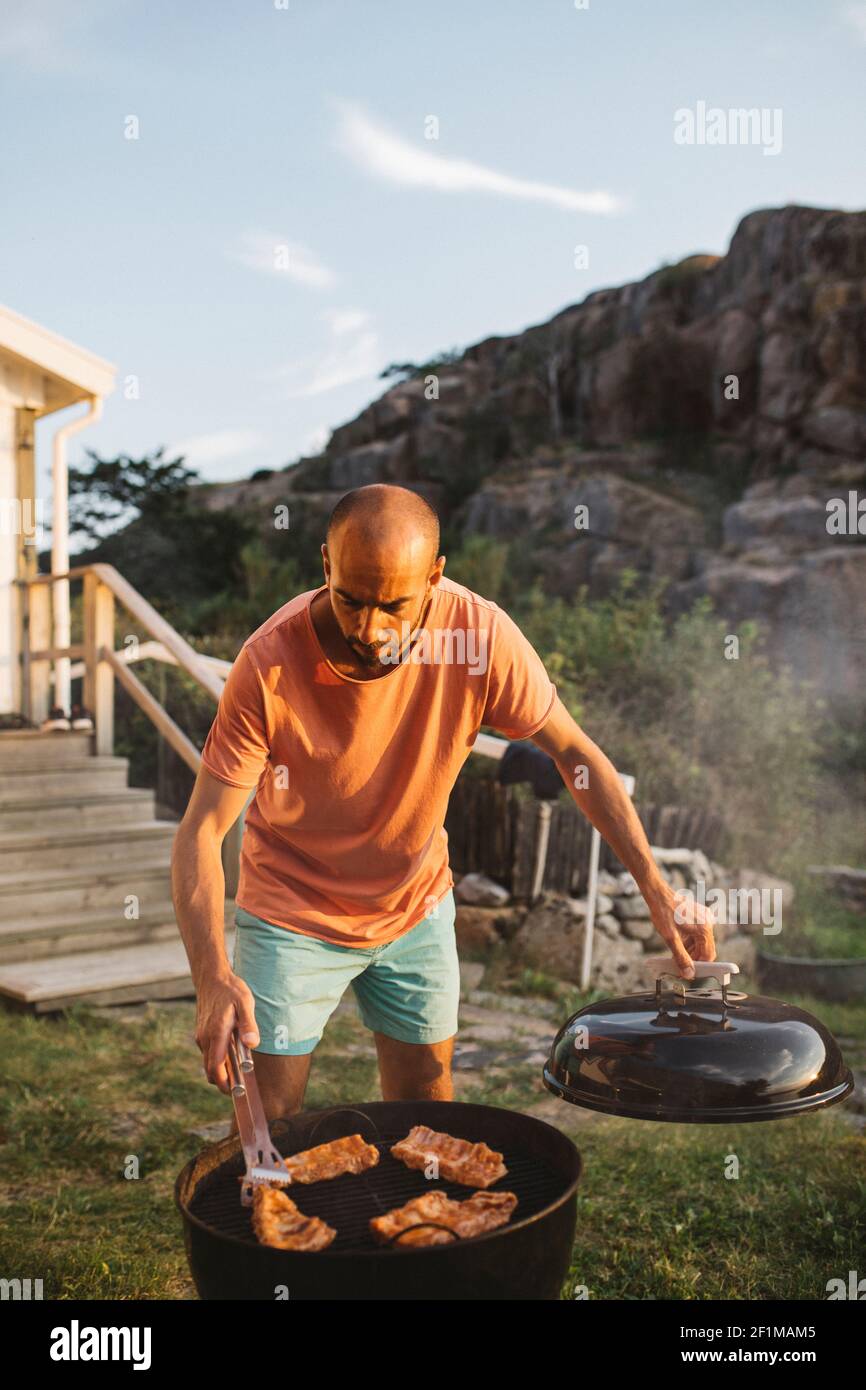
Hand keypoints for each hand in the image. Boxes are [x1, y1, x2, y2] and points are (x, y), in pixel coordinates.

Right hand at [194, 971, 259, 1093]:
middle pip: (210, 1070)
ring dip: (221, 1071)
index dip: (224, 1083)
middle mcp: (205, 1038)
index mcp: (216, 1033)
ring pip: (209, 1062)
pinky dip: (218, 1060)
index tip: (234, 1092)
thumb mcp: (245, 1004)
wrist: (212, 978)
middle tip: (239, 1087)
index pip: (216, 1067)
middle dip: (223, 1082)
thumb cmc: (231, 990)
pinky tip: (231, 1056)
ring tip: (238, 1073)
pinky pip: (209, 1053)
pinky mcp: (202, 1033)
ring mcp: (201, 1036)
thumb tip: (252, 1045)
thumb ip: (248, 1025)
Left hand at [649, 884, 715, 978]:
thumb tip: (688, 973)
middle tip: (679, 966)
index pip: (709, 955)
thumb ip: (680, 957)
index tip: (688, 973)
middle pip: (705, 950)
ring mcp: (704, 919)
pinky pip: (697, 935)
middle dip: (693, 959)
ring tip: (675, 955)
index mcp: (704, 928)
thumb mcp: (670, 937)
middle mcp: (707, 923)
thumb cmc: (663, 911)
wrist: (657, 893)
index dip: (699, 967)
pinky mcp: (699, 917)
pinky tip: (678, 944)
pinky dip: (689, 943)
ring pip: (701, 944)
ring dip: (690, 952)